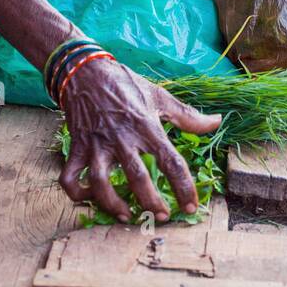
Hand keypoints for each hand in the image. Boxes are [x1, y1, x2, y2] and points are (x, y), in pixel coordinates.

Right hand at [59, 59, 220, 222]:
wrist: (85, 70)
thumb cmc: (125, 84)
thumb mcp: (158, 96)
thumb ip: (187, 115)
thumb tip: (217, 121)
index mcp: (145, 126)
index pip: (170, 161)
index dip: (184, 187)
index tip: (192, 206)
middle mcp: (121, 138)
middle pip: (137, 178)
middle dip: (151, 203)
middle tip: (163, 216)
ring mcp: (96, 144)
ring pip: (101, 183)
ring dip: (113, 204)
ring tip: (127, 216)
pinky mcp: (76, 147)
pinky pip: (69, 178)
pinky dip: (77, 194)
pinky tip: (91, 198)